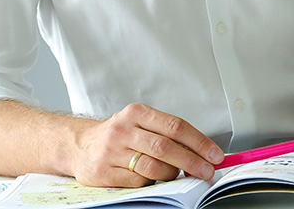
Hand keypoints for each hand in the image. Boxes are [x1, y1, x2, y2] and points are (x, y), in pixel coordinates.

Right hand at [71, 103, 224, 186]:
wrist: (79, 145)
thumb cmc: (118, 135)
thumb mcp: (140, 123)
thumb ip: (167, 134)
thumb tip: (201, 151)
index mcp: (137, 113)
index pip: (175, 126)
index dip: (199, 142)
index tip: (214, 154)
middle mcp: (123, 129)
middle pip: (166, 147)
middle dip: (192, 161)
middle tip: (207, 171)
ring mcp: (112, 151)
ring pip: (153, 167)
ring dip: (171, 174)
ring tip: (176, 173)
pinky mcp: (103, 172)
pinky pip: (138, 181)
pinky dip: (150, 181)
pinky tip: (151, 177)